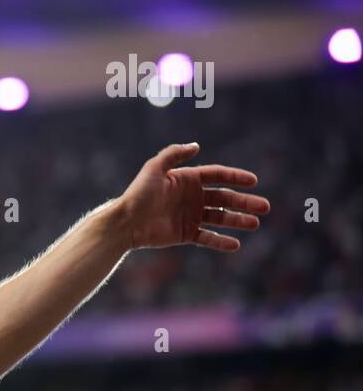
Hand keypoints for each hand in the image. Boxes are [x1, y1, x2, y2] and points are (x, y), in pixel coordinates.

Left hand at [116, 143, 269, 251]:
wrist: (126, 222)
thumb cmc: (139, 194)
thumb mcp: (154, 168)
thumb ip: (174, 154)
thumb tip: (196, 145)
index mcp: (187, 180)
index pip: (217, 176)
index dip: (236, 177)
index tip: (253, 181)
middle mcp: (192, 197)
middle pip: (224, 198)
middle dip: (244, 202)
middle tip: (265, 207)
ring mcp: (190, 216)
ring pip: (220, 218)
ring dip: (238, 221)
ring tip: (255, 224)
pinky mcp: (186, 234)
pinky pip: (208, 238)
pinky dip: (221, 242)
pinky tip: (236, 245)